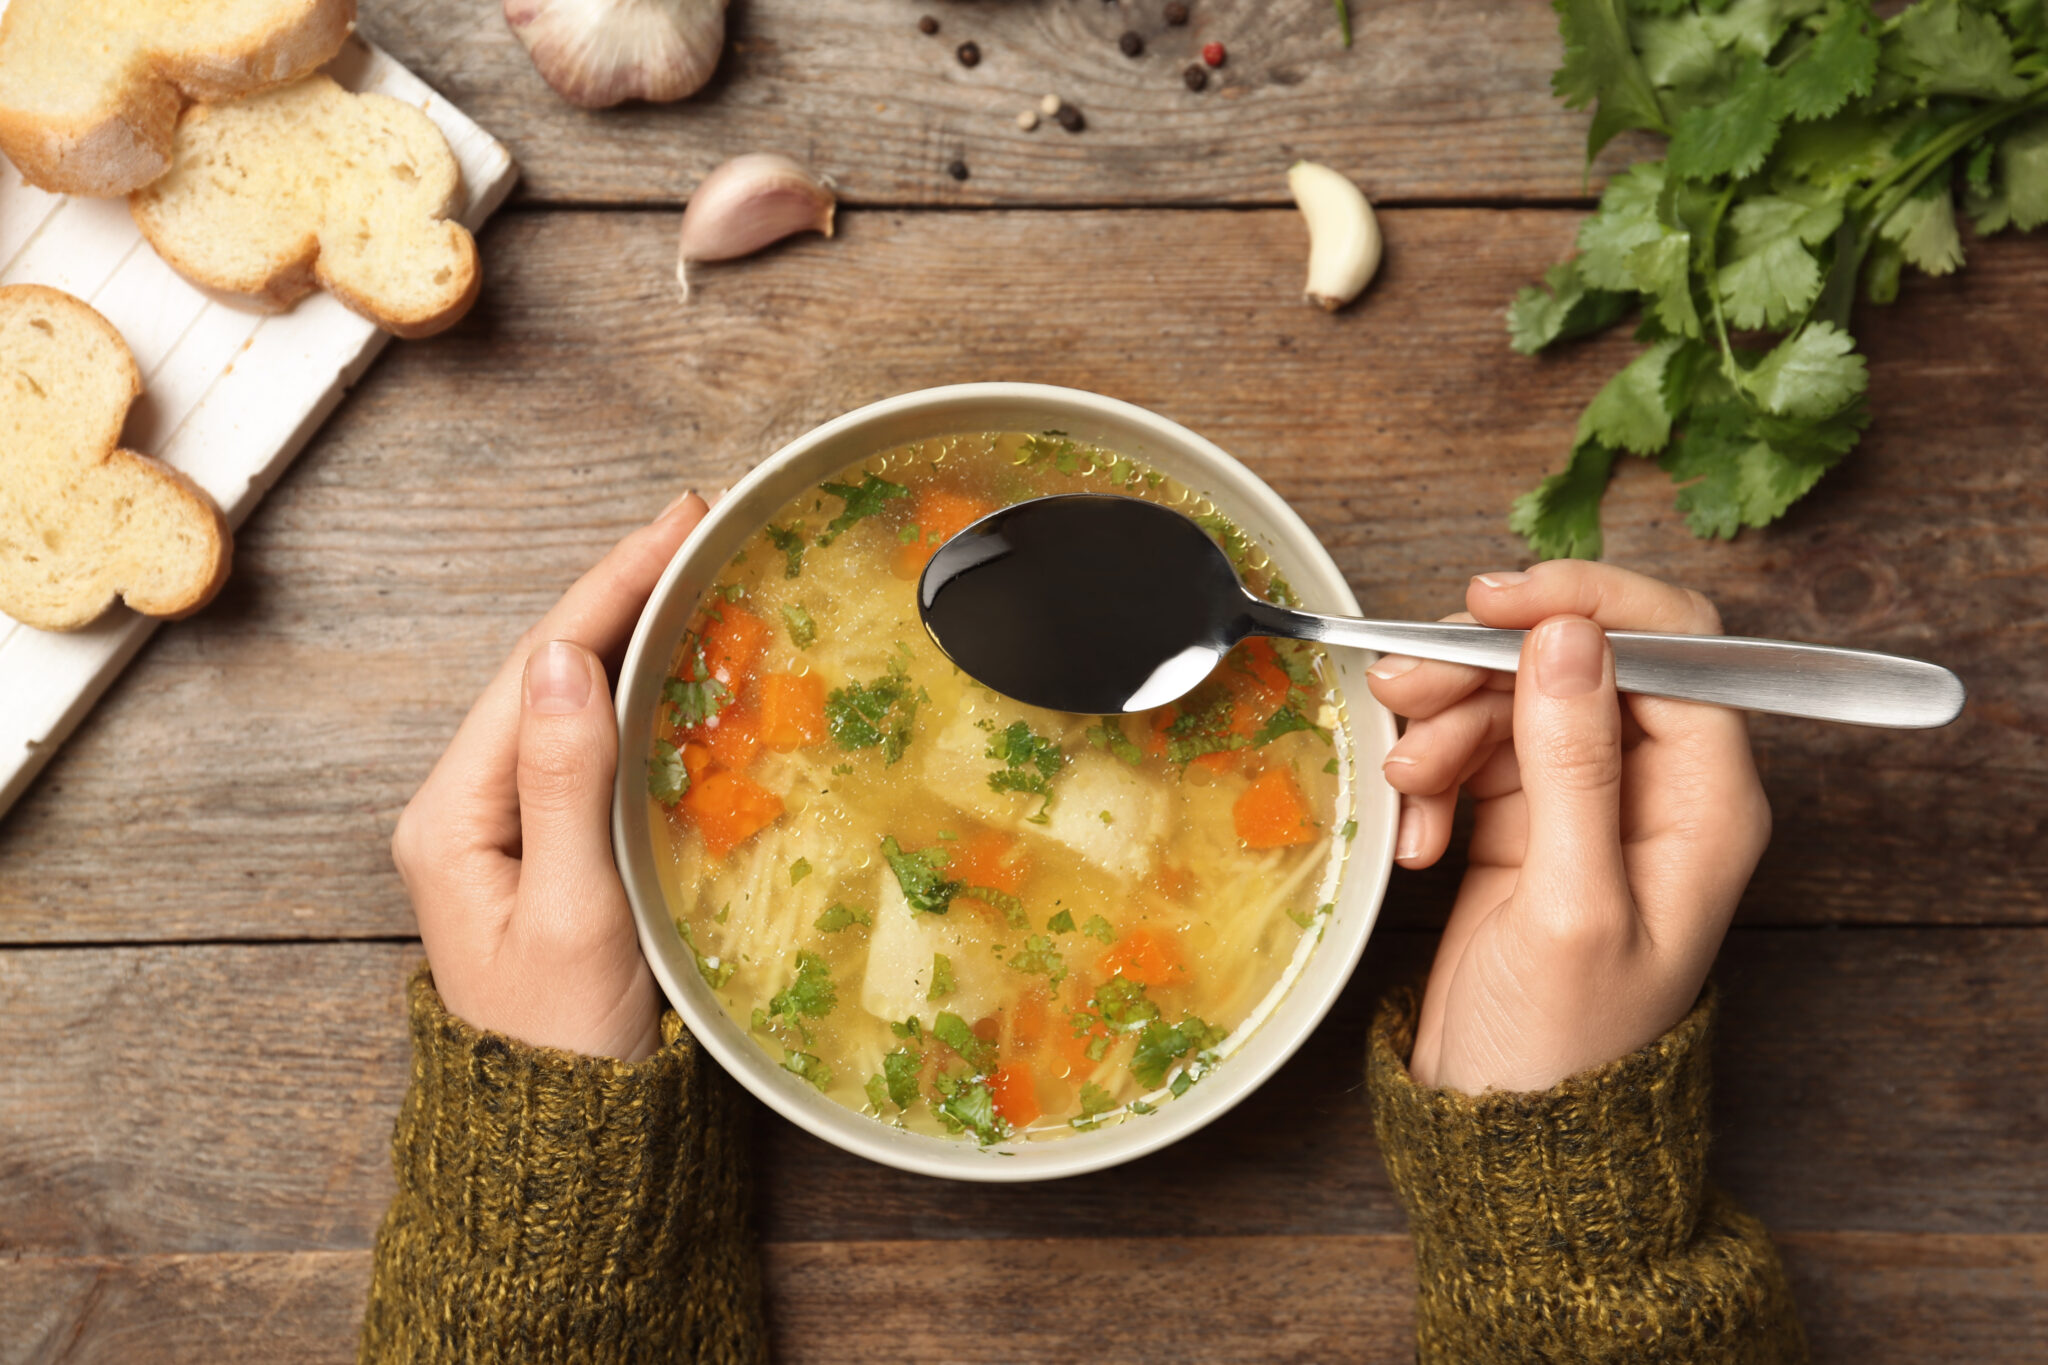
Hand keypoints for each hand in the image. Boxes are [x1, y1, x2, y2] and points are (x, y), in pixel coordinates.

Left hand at [390, 492, 709, 1061]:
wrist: (566, 1142)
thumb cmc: (568, 1045)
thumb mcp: (571, 914)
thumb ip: (566, 785)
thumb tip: (564, 660)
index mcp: (454, 814)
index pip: (538, 666)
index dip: (609, 585)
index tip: (676, 521)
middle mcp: (469, 806)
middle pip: (548, 668)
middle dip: (622, 590)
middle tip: (701, 525)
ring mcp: (507, 825)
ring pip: (571, 699)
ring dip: (632, 631)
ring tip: (697, 570)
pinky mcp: (550, 847)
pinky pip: (593, 744)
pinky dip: (640, 691)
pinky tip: (682, 663)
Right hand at [1366, 561, 1770, 1093]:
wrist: (1507, 1130)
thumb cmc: (1563, 1044)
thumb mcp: (1571, 903)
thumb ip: (1573, 763)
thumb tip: (1567, 635)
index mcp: (1707, 799)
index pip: (1672, 644)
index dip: (1581, 606)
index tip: (1489, 605)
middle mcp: (1656, 785)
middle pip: (1576, 661)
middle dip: (1484, 668)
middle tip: (1403, 689)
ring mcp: (1588, 800)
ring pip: (1513, 699)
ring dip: (1445, 726)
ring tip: (1406, 788)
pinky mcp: (1528, 822)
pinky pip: (1474, 752)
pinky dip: (1434, 780)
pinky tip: (1419, 841)